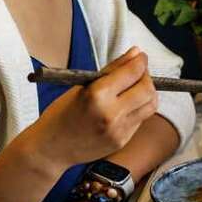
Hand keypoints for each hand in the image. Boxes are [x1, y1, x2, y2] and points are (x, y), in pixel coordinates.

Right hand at [34, 49, 159, 171]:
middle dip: (146, 76)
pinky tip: (126, 105)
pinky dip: (138, 108)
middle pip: (147, 89)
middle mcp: (111, 113)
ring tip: (135, 88)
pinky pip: (140, 119)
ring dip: (147, 93)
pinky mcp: (122, 140)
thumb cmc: (61, 114)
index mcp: (97, 95)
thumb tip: (135, 53)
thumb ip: (111, 70)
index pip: (132, 72)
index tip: (140, 56)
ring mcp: (119, 130)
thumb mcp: (82, 86)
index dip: (140, 61)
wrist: (51, 148)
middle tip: (138, 72)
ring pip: (150, 105)